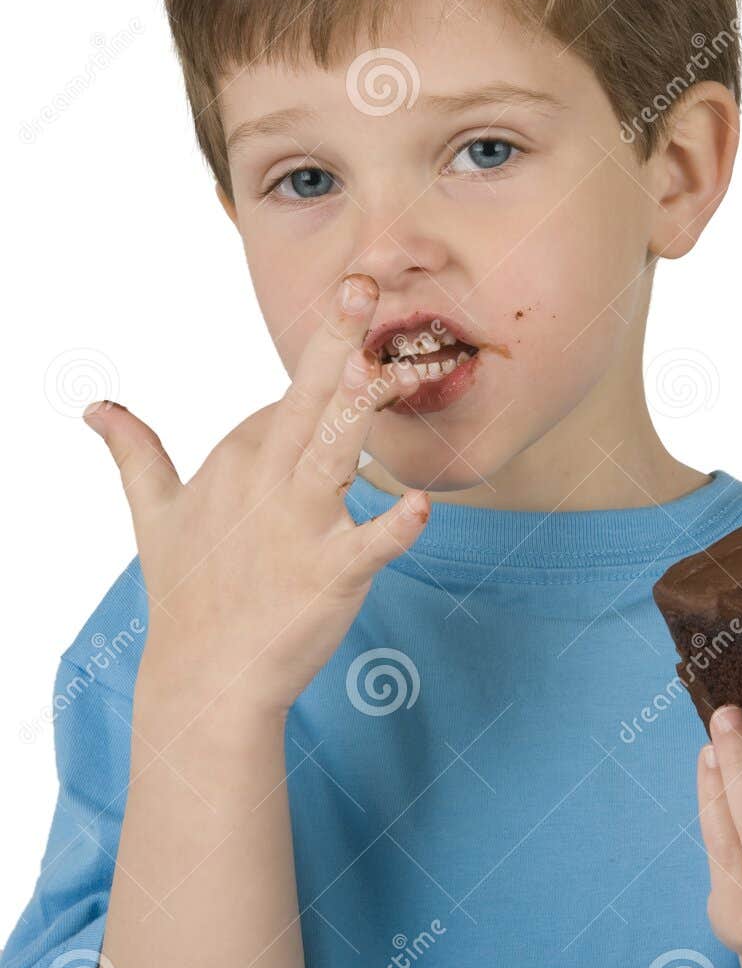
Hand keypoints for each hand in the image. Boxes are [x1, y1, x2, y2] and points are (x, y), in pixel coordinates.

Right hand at [83, 273, 427, 716]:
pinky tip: (421, 508)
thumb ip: (135, 453)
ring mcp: (296, 530)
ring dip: (354, 413)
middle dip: (332, 345)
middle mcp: (262, 485)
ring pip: (329, 455)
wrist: (204, 680)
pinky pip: (367, 548)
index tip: (356, 351)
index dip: (320, 384)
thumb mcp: (154, 513)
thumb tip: (96, 407)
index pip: (284, 403)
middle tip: (361, 287)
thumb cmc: (188, 594)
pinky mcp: (328, 577)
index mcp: (232, 461)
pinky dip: (392, 529)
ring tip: (381, 370)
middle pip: (301, 403)